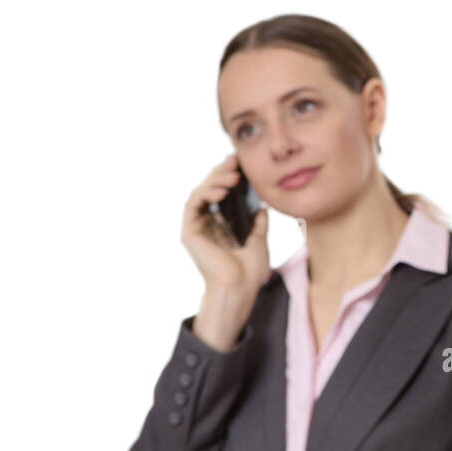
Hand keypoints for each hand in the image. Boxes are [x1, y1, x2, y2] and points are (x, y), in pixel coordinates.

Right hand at [181, 153, 270, 297]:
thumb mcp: (259, 240)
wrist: (240, 289)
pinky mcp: (189, 232)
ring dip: (215, 180)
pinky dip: (206, 194)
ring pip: (200, 193)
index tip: (242, 164)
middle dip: (222, 173)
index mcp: (222, 224)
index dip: (229, 176)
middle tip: (235, 161)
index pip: (222, 193)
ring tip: (233, 175)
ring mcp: (196, 227)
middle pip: (210, 189)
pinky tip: (222, 191)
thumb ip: (258, 222)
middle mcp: (206, 223)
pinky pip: (194, 205)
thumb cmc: (249, 271)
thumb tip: (262, 206)